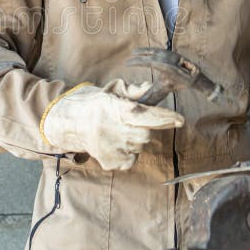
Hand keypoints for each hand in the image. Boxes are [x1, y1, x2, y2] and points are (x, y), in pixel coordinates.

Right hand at [40, 80, 183, 170]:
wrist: (69, 123)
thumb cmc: (93, 106)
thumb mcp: (111, 92)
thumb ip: (133, 92)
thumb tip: (150, 88)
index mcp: (116, 110)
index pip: (147, 114)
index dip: (165, 117)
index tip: (180, 120)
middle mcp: (114, 129)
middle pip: (146, 134)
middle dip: (144, 129)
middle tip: (131, 123)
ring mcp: (111, 147)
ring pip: (139, 147)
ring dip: (135, 141)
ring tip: (119, 132)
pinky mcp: (109, 161)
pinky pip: (130, 160)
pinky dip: (127, 154)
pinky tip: (116, 144)